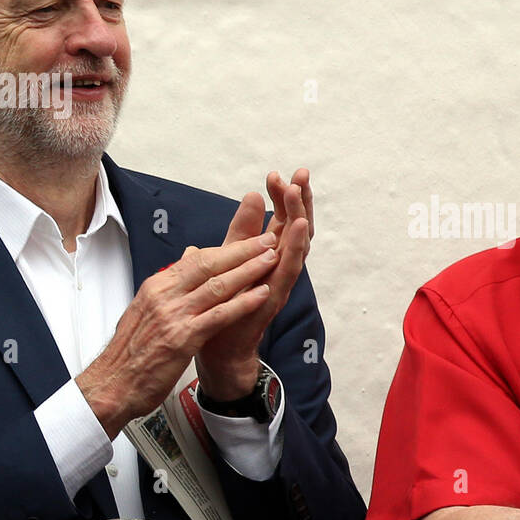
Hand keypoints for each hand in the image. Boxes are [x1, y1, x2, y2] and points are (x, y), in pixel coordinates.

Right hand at [78, 235, 279, 436]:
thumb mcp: (147, 308)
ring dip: (248, 271)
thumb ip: (171, 283)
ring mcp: (173, 315)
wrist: (112, 384)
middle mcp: (164, 295)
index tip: (249, 240)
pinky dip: (243, 303)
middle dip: (242, 250)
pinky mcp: (182, 338)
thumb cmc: (131, 351)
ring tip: (271, 259)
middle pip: (209, 264)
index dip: (227, 249)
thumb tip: (189, 255)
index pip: (196, 258)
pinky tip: (262, 295)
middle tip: (268, 240)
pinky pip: (219, 316)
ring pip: (217, 285)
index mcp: (156, 286)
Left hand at [194, 177, 311, 398]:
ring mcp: (280, 279)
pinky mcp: (276, 294)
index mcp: (268, 254)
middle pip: (297, 226)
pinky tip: (299, 226)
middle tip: (301, 173)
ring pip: (298, 243)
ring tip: (299, 191)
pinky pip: (291, 267)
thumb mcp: (229, 257)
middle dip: (300, 200)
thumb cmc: (224, 303)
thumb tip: (251, 197)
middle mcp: (279, 265)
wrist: (218, 346)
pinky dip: (296, 246)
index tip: (276, 174)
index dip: (282, 197)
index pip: (281, 219)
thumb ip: (242, 231)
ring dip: (300, 216)